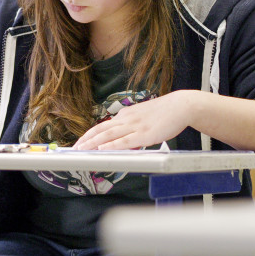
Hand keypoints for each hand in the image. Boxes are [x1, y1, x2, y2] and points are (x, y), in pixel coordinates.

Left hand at [74, 90, 192, 149]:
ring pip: (108, 135)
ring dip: (93, 143)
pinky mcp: (144, 134)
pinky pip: (124, 141)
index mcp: (125, 115)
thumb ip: (132, 127)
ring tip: (81, 149)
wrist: (180, 106)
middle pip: (101, 130)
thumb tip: (124, 140)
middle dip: (86, 140)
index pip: (103, 126)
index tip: (80, 142)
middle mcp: (126, 119)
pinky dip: (111, 145)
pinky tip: (102, 148)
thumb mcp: (143, 117)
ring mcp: (134, 126)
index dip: (90, 135)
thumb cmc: (165, 113)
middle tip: (74, 148)